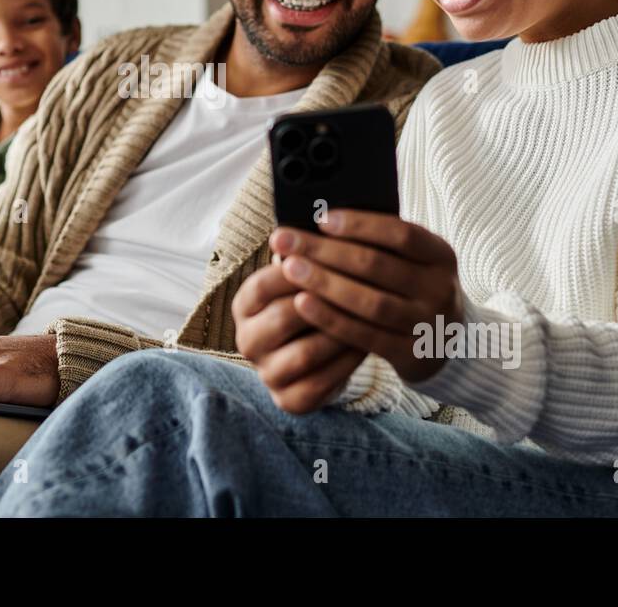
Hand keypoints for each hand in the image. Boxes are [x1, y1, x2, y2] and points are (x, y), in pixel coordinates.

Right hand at [233, 262, 365, 413]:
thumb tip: (325, 217)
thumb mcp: (301, 279)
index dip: (298, 269)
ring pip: (305, 352)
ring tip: (373, 316)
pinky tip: (369, 344)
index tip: (332, 254)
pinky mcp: (288, 400)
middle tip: (362, 285)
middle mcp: (247, 339)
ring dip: (340, 332)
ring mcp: (266, 372)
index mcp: (244, 304)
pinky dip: (345, 364)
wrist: (317, 358)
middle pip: (284, 317)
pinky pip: (320, 382)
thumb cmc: (314, 304)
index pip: (264, 283)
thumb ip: (305, 256)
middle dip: (325, 300)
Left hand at [273, 209, 463, 384]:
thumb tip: (321, 221)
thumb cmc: (412, 288)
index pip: (400, 234)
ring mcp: (427, 324)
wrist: (446, 342)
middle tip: (285, 241)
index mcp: (441, 255)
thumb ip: (379, 244)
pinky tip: (302, 303)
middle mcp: (440, 289)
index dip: (360, 225)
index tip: (320, 219)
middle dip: (325, 251)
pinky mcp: (410, 354)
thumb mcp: (412, 262)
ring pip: (369, 302)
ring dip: (324, 283)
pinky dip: (331, 318)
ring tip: (289, 268)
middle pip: (376, 266)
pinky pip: (364, 335)